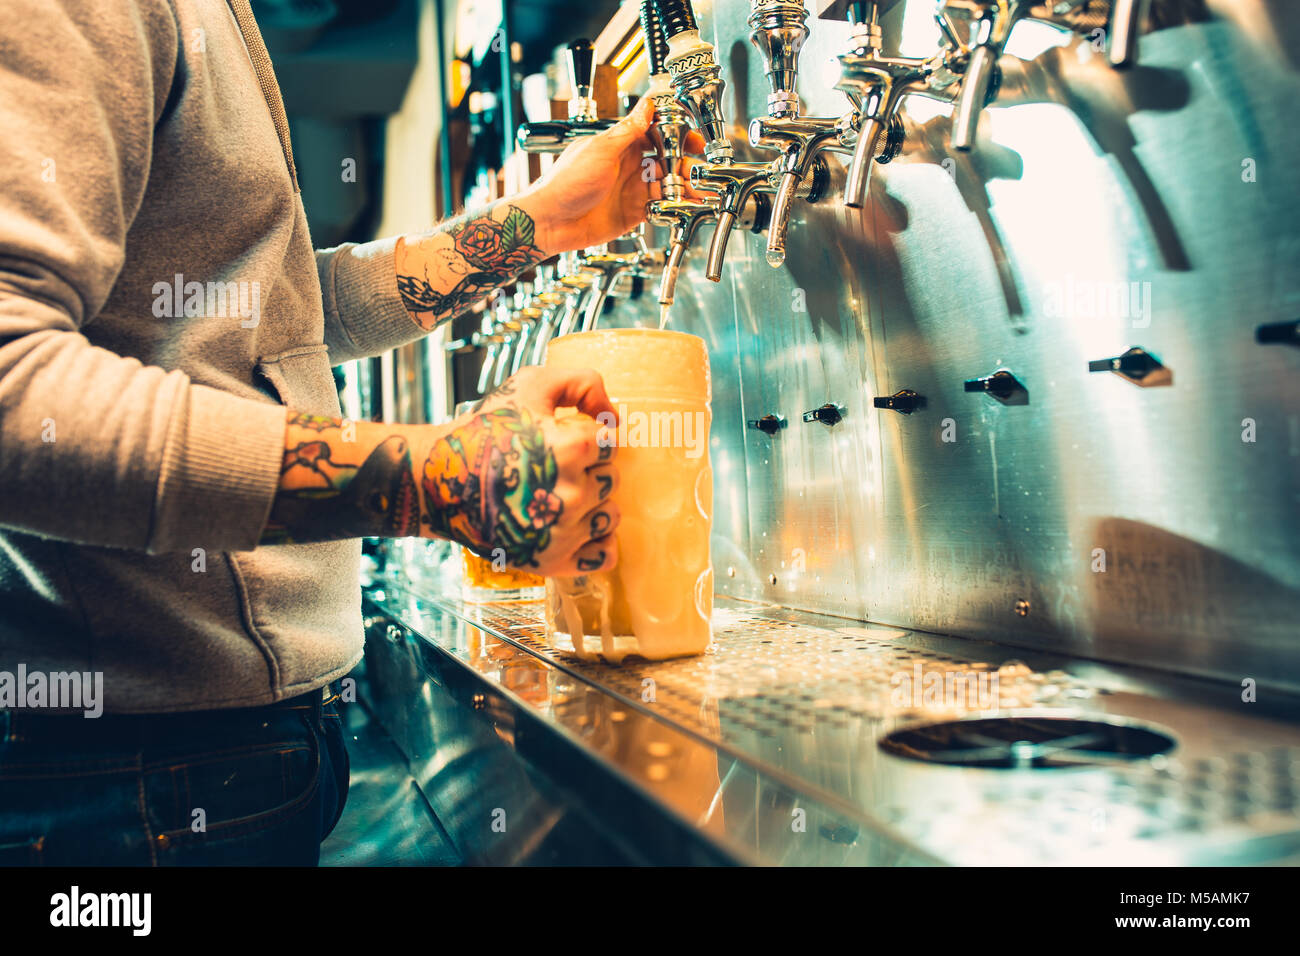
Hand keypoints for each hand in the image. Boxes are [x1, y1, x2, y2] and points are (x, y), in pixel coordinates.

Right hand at [421, 367, 619, 576]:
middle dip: (589, 470)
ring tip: (560, 497)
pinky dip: (596, 542)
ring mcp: (562, 533)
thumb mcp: (530, 384)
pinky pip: (605, 556)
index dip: (589, 437)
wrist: (441, 481)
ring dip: (593, 505)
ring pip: (610, 516)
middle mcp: (570, 494)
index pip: (611, 442)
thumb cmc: (487, 429)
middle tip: (554, 469)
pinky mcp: (553, 562)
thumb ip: (582, 383)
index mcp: (571, 449)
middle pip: (611, 479)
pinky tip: (575, 527)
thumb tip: (615, 413)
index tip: (564, 440)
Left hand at [527, 97, 706, 252]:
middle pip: (665, 160)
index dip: (676, 134)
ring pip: (666, 184)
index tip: (693, 138)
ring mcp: (630, 189)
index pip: (654, 133)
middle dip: (685, 163)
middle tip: (700, 169)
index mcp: (619, 145)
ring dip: (683, 186)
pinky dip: (674, 206)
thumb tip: (646, 106)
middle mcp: (627, 165)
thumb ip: (628, 131)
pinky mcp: (632, 212)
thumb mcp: (601, 149)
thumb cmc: (565, 183)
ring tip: (699, 191)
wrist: (551, 221)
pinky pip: (659, 206)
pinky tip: (686, 206)